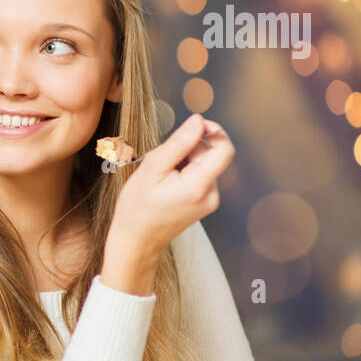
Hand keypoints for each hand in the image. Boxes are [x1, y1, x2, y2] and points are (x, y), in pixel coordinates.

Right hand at [101, 114, 233, 293]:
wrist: (136, 240)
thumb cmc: (137, 207)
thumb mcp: (152, 169)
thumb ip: (178, 143)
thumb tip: (198, 121)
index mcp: (198, 186)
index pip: (224, 149)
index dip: (213, 131)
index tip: (194, 125)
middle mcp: (211, 195)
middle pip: (211, 154)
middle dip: (188, 148)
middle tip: (161, 159)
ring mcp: (209, 200)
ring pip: (204, 164)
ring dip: (184, 160)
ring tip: (160, 175)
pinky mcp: (204, 202)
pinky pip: (200, 175)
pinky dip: (184, 172)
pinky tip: (166, 183)